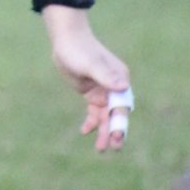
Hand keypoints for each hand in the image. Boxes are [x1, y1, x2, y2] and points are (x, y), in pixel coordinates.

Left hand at [42, 7, 133, 151]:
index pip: (122, 105)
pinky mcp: (92, 93)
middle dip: (114, 131)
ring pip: (105, 116)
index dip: (120, 122)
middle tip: (112, 147)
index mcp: (120, 78)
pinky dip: (91, 122)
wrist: (66, 40)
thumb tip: (123, 86)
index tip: (117, 137)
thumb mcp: (90, 64)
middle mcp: (114, 86)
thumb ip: (105, 75)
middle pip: (116, 113)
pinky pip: (94, 112)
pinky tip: (84, 131)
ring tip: (100, 149)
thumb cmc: (79, 49)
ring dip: (103, 131)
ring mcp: (103, 91)